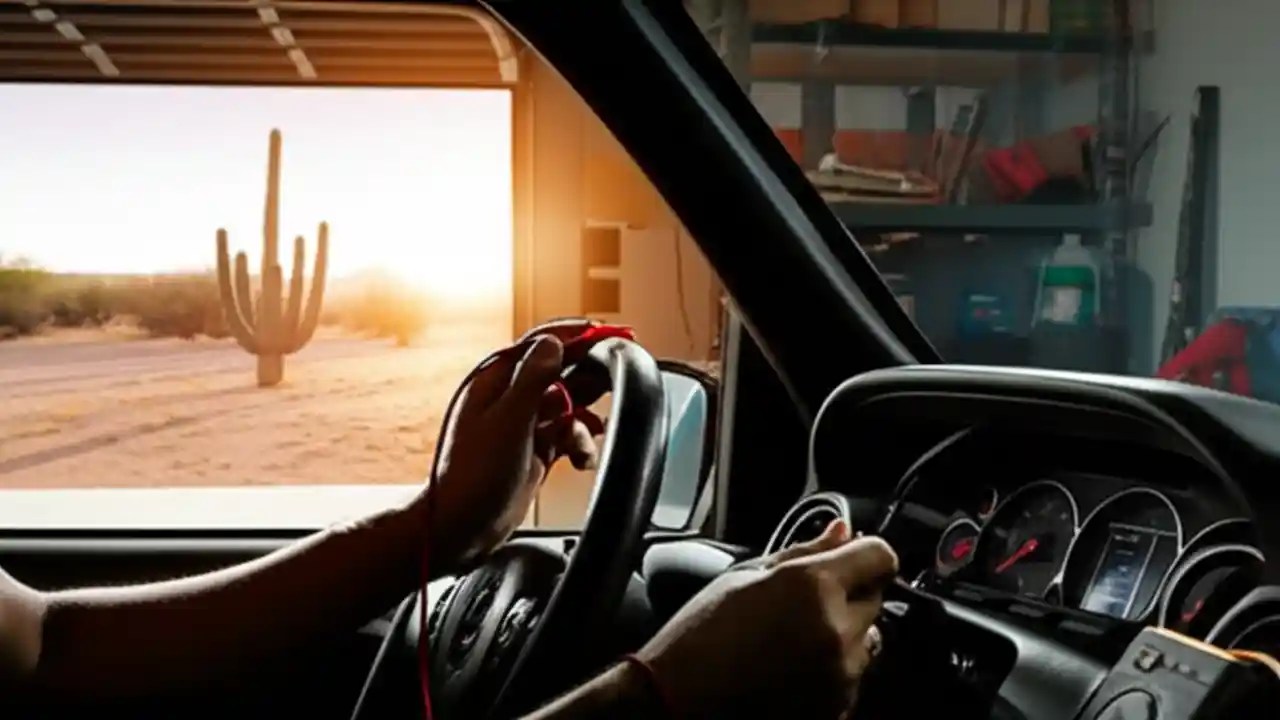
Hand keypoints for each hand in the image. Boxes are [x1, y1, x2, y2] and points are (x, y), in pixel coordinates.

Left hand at [416, 323, 607, 573]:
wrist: (461, 527)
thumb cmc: (472, 476)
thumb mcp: (508, 421)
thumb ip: (533, 379)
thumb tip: (554, 343)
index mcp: (496, 380)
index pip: (542, 343)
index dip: (577, 335)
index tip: (608, 334)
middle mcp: (510, 397)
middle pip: (560, 371)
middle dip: (589, 378)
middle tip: (616, 383)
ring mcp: (523, 424)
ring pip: (568, 404)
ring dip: (584, 417)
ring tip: (589, 433)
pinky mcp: (535, 450)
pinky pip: (567, 434)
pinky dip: (579, 443)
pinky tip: (580, 458)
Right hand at [634, 520, 896, 717]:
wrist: (677, 701)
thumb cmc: (699, 637)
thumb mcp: (744, 577)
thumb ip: (802, 552)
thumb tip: (841, 531)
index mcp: (814, 586)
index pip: (880, 556)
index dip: (865, 553)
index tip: (849, 557)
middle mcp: (838, 630)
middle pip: (875, 598)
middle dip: (849, 594)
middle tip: (803, 602)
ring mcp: (841, 675)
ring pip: (867, 641)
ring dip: (844, 634)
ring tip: (793, 639)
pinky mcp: (837, 708)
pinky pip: (852, 678)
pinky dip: (833, 670)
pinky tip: (791, 668)